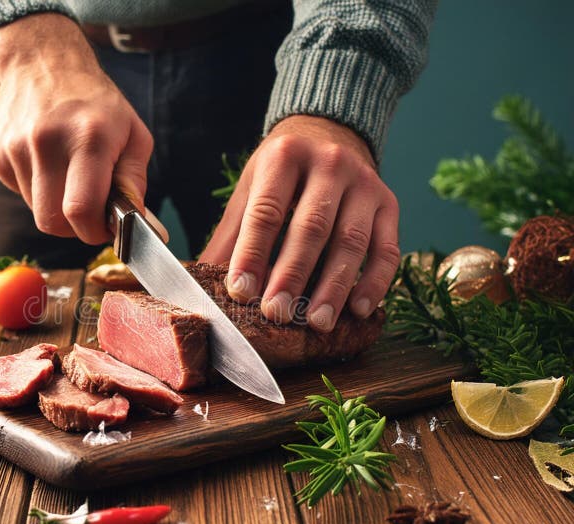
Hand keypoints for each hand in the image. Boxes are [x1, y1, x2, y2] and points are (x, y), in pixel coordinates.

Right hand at [0, 13, 152, 243]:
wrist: (43, 61)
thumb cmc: (98, 104)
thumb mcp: (134, 135)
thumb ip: (135, 183)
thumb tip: (141, 228)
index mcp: (89, 138)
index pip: (81, 210)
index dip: (94, 231)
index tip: (104, 228)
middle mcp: (47, 142)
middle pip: (52, 222)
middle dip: (74, 228)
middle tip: (89, 211)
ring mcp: (16, 148)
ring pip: (36, 212)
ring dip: (56, 208)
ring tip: (69, 176)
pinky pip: (21, 194)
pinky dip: (38, 192)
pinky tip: (48, 165)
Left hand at [199, 115, 399, 331]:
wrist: (330, 134)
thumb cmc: (282, 173)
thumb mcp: (251, 190)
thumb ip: (231, 236)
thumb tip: (202, 282)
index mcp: (285, 156)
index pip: (267, 211)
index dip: (252, 253)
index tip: (241, 292)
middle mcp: (330, 163)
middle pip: (311, 227)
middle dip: (292, 274)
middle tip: (277, 313)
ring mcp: (364, 183)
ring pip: (351, 241)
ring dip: (334, 287)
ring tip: (317, 321)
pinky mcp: (389, 204)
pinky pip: (387, 249)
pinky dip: (375, 282)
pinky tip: (358, 309)